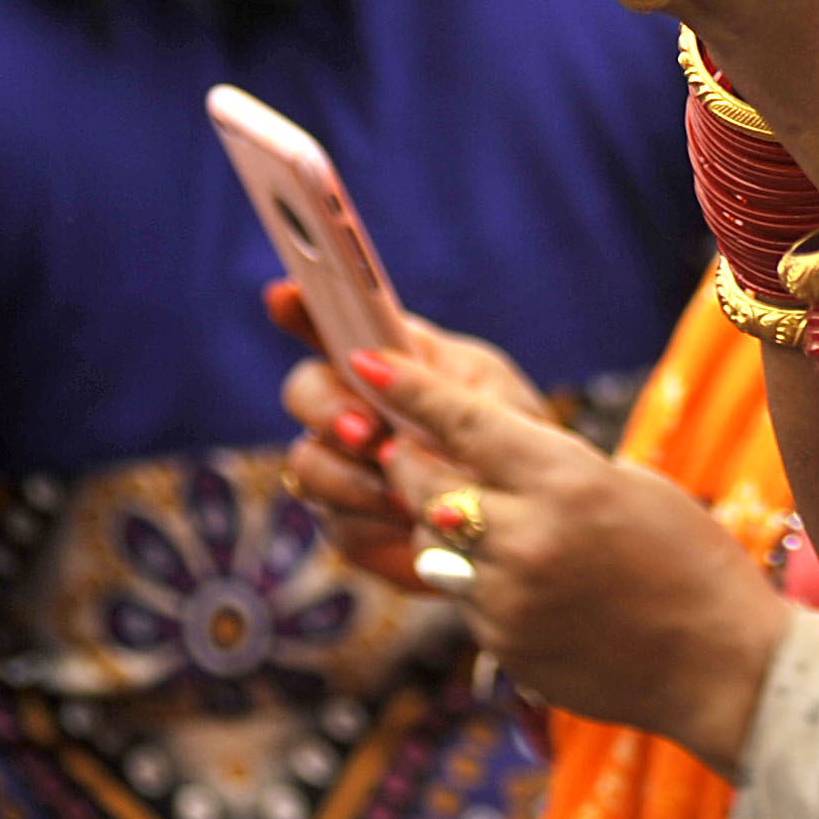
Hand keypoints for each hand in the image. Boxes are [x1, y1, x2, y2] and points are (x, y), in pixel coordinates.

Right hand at [265, 283, 530, 591]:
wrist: (535, 521)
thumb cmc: (517, 440)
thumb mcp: (492, 399)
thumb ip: (430, 383)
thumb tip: (368, 362)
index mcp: (393, 360)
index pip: (331, 324)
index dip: (299, 307)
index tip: (283, 294)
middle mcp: (357, 407)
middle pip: (304, 391)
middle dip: (325, 409)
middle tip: (367, 433)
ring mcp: (347, 467)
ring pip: (308, 462)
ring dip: (349, 476)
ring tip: (401, 493)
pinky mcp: (353, 524)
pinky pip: (337, 521)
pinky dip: (371, 521)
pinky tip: (408, 522)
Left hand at [341, 339, 793, 775]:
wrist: (721, 665)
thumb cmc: (690, 561)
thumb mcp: (628, 488)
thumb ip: (551, 470)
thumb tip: (480, 460)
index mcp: (567, 480)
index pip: (464, 421)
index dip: (407, 389)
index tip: (364, 363)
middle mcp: (527, 536)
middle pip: (424, 484)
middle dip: (409, 461)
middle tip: (409, 449)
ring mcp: (509, 598)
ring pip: (432, 545)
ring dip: (444, 528)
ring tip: (498, 530)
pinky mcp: (503, 644)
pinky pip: (463, 598)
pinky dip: (479, 583)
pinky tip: (534, 588)